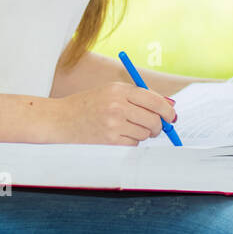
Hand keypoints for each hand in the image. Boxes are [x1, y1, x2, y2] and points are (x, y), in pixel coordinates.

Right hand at [53, 82, 177, 145]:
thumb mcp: (111, 91)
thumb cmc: (88, 104)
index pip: (154, 100)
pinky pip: (133, 144)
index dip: (167, 110)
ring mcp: (113, 124)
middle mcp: (117, 105)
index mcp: (120, 90)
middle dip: (158, 125)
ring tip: (127, 128)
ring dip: (142, 134)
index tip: (171, 116)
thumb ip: (138, 96)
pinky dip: (131, 142)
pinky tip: (119, 136)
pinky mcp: (109, 140)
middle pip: (153, 119)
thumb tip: (168, 106)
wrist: (61, 119)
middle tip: (156, 128)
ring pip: (145, 133)